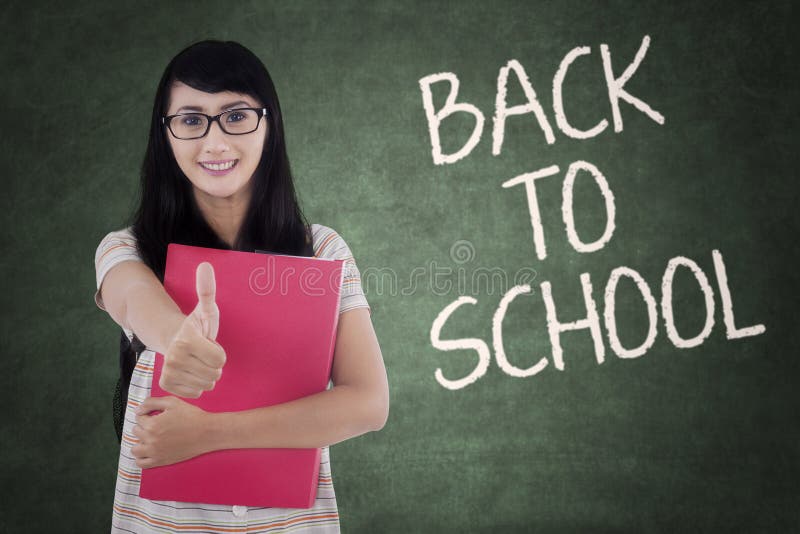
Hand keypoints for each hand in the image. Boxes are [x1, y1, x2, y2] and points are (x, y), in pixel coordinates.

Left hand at [132, 396, 212, 467]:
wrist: (206, 432)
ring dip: (140, 442)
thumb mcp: (172, 402)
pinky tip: (148, 451)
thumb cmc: (192, 416)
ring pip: (135, 449)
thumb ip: (151, 403)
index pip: (138, 418)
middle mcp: (151, 440)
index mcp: (152, 424)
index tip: (155, 415)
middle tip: (157, 424)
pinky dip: (140, 458)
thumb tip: (137, 410)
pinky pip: (141, 463)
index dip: (146, 414)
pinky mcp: (161, 461)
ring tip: (150, 437)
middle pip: (136, 431)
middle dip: (144, 426)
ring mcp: (155, 452)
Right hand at [160, 262, 225, 397]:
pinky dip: (198, 385)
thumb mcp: (206, 309)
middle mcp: (174, 357)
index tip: (209, 343)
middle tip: (203, 353)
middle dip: (214, 364)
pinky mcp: (167, 385)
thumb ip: (207, 290)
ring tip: (197, 361)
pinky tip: (191, 372)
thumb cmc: (196, 326)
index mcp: (186, 339)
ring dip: (207, 374)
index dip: (219, 352)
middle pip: (215, 374)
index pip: (220, 360)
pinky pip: (197, 393)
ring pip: (207, 384)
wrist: (173, 340)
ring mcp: (168, 372)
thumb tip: (205, 265)